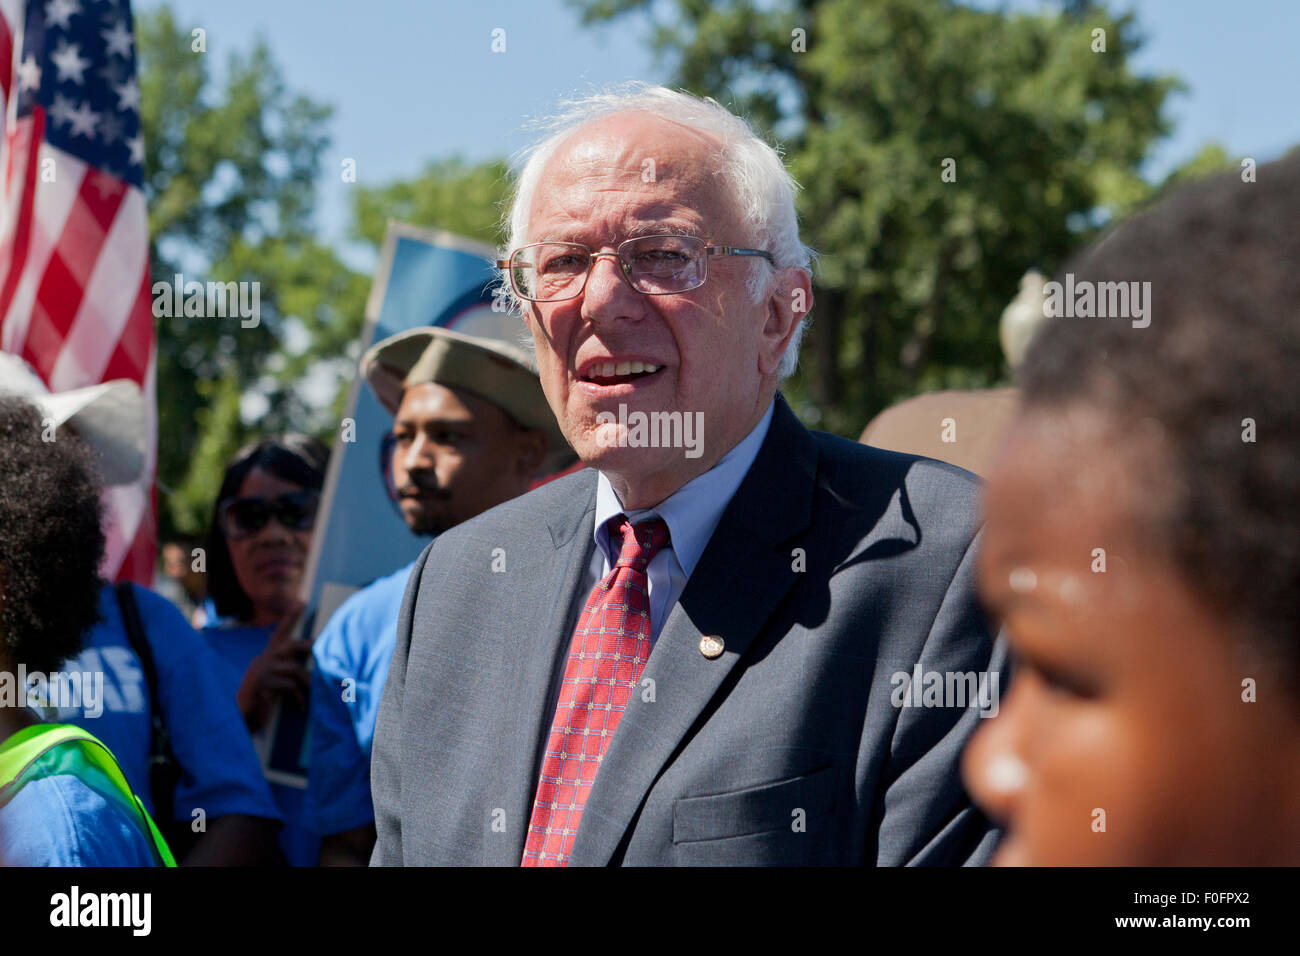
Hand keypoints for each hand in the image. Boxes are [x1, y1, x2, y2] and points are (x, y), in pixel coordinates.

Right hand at [236, 604, 309, 731]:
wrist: (242, 718)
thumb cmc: (264, 700)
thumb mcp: (278, 682)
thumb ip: (291, 670)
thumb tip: (317, 667)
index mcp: (268, 656)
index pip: (280, 633)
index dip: (291, 618)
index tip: (301, 601)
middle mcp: (264, 659)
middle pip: (290, 645)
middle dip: (308, 646)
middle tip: (322, 647)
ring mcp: (261, 670)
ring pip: (294, 669)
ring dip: (308, 682)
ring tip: (314, 693)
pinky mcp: (261, 684)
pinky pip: (289, 685)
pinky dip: (298, 696)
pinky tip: (301, 706)